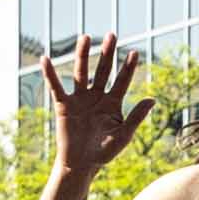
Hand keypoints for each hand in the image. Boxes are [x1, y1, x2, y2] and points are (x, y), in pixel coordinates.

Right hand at [36, 36, 152, 178]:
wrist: (81, 165)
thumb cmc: (104, 153)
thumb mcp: (123, 136)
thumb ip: (136, 117)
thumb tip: (152, 99)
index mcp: (113, 103)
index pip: (122, 80)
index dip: (128, 67)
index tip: (134, 52)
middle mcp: (97, 97)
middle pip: (103, 70)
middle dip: (108, 53)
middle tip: (112, 34)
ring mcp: (80, 99)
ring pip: (81, 72)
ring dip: (83, 55)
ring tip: (85, 37)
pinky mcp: (64, 105)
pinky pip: (56, 86)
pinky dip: (50, 73)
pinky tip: (45, 59)